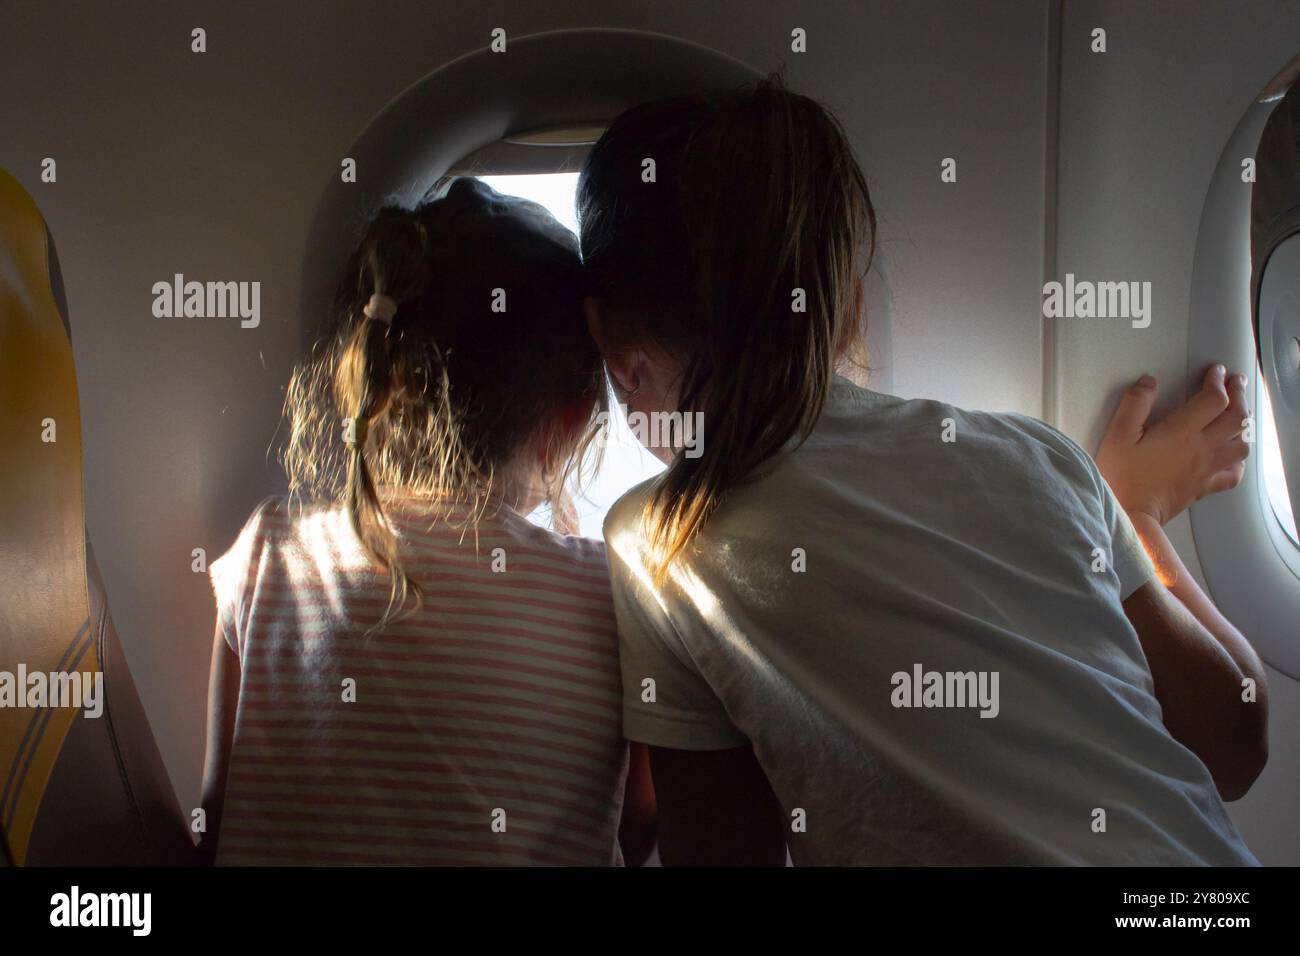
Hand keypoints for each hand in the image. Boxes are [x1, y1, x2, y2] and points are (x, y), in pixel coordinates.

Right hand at [1094, 365, 1250, 525]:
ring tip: (1237, 414)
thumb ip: (1135, 404)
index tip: (1214, 371)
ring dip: (1244, 425)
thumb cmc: (1121, 476)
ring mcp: (1206, 469)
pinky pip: (1233, 473)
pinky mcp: (1204, 486)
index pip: (1214, 399)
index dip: (1218, 380)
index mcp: (1182, 431)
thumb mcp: (1118, 435)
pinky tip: (1230, 454)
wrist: (1130, 515)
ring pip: (1242, 444)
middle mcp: (1201, 448)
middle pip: (1237, 417)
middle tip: (1234, 383)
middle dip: (1239, 395)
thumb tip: (1149, 382)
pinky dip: (1238, 461)